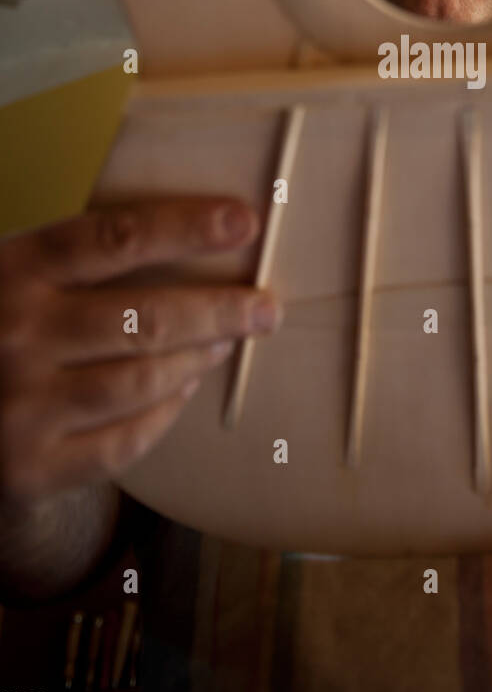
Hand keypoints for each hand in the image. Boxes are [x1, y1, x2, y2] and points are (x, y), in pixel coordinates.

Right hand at [0, 197, 280, 504]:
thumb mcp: (13, 273)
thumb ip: (80, 257)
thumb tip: (197, 231)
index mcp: (13, 270)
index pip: (115, 238)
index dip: (186, 227)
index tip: (244, 221)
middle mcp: (15, 335)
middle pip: (145, 318)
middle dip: (220, 310)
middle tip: (266, 308)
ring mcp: (21, 407)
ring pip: (143, 380)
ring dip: (198, 359)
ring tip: (225, 342)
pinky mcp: (30, 469)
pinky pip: (125, 440)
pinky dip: (165, 412)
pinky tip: (183, 389)